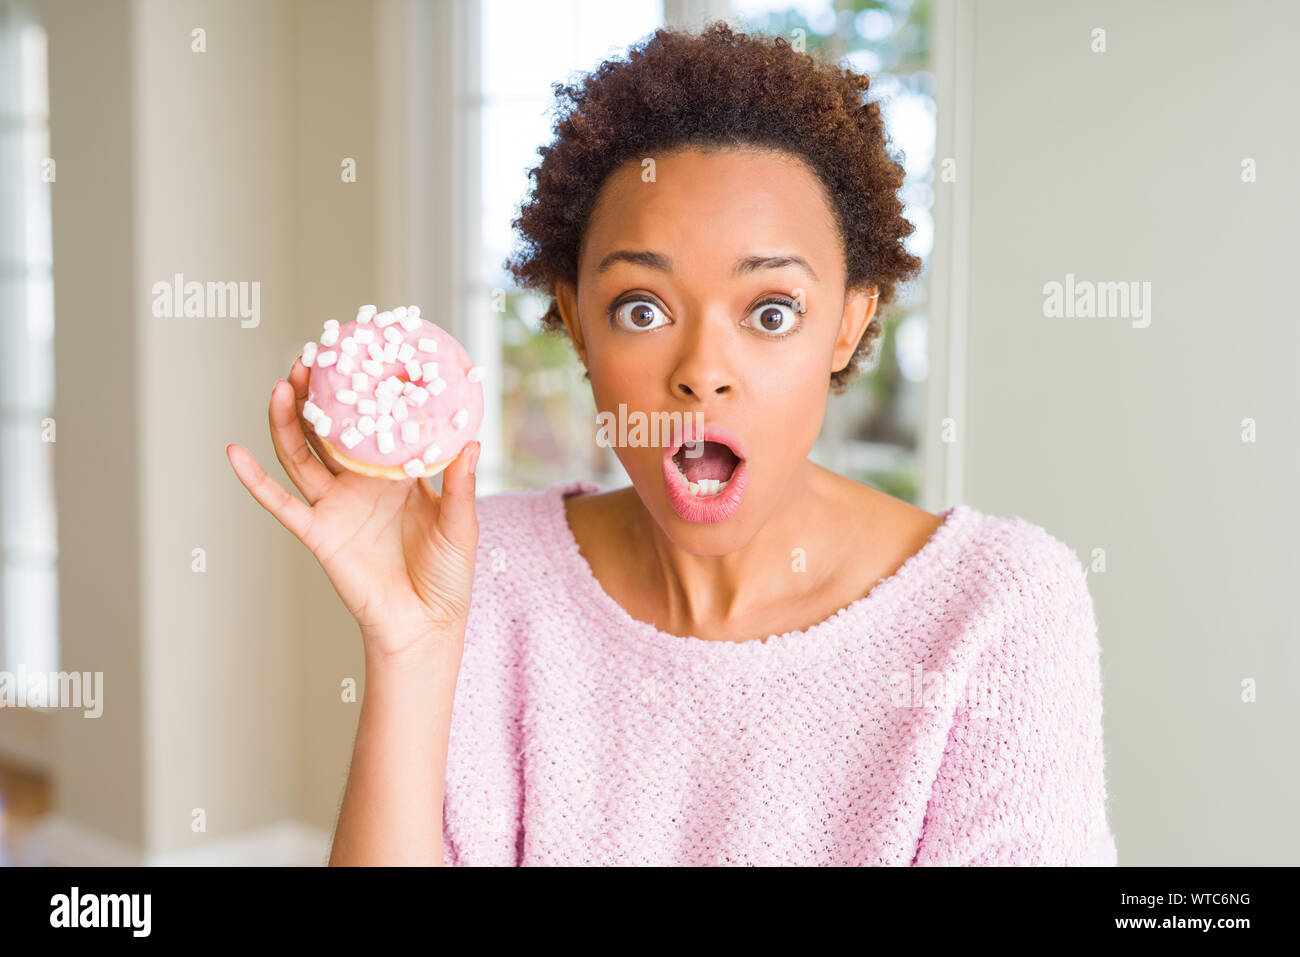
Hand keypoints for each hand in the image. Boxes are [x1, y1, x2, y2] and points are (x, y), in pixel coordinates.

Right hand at [226, 357, 479, 659]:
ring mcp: (336, 506)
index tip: (361, 355)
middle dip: (319, 395)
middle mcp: (362, 484)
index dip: (367, 393)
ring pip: (302, 455)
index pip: (376, 424)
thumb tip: (471, 441)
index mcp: (397, 475)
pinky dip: (254, 480)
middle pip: (331, 431)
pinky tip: (234, 452)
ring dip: (288, 421)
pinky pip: (281, 503)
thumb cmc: (448, 576)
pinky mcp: (319, 533)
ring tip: (282, 385)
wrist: (425, 625)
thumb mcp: (460, 524)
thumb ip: (459, 484)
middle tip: (312, 356)